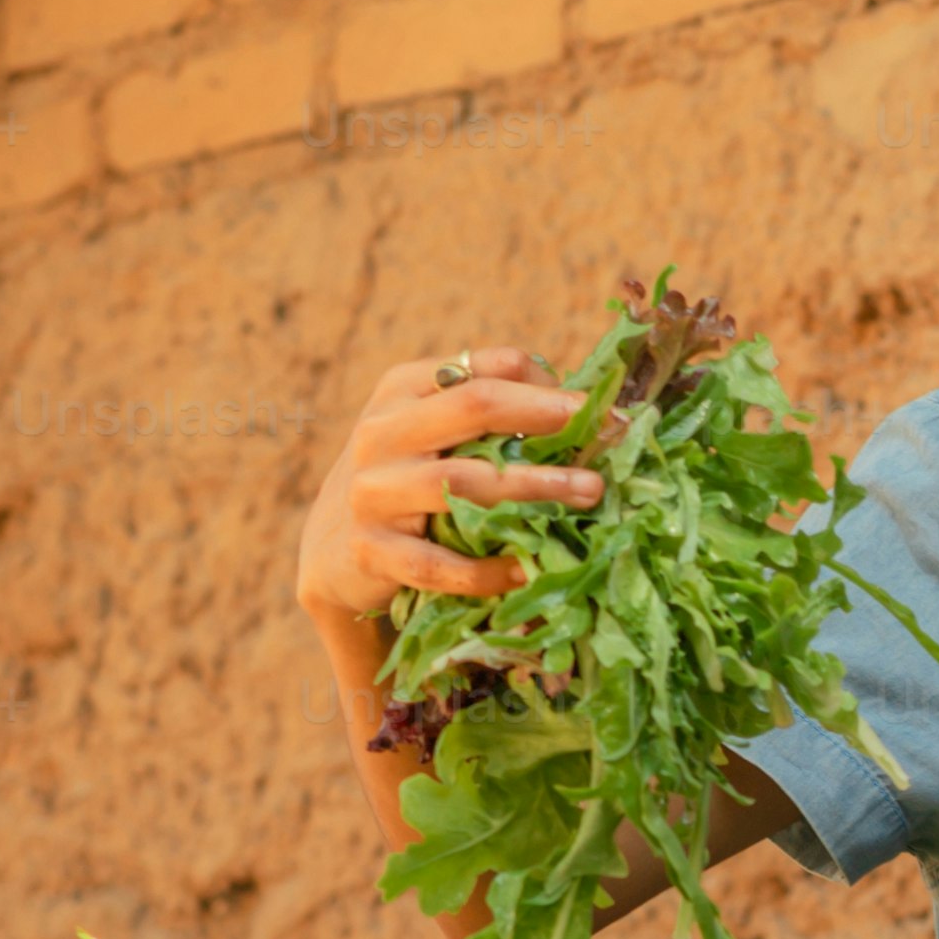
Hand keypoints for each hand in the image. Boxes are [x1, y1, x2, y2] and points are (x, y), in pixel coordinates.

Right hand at [295, 342, 600, 640]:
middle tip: (606, 435)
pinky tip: (528, 567)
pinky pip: (438, 564)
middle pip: (473, 407)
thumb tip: (580, 401)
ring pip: (462, 483)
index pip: (482, 369)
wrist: (332, 550)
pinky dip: (487, 569)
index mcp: (402, 388)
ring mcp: (371, 492)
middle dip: (545, 417)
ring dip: (534, 487)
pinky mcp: (370, 551)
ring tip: (589, 493)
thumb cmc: (410, 479)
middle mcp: (381, 432)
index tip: (602, 408)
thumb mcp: (435, 431)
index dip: (546, 384)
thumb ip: (491, 410)